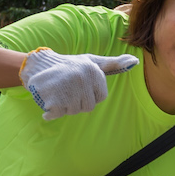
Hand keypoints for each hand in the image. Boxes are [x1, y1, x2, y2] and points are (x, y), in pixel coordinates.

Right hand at [20, 48, 137, 120]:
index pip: (100, 98)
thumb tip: (135, 61)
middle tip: (67, 87)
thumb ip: (113, 64)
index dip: (89, 94)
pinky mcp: (54, 99)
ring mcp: (67, 89)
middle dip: (77, 101)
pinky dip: (51, 112)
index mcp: (94, 72)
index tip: (79, 84)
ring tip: (58, 90)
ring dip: (65, 105)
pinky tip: (49, 99)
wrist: (39, 65)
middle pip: (87, 107)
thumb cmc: (70, 65)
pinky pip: (58, 114)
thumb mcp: (92, 62)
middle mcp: (82, 79)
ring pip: (74, 111)